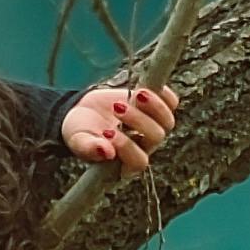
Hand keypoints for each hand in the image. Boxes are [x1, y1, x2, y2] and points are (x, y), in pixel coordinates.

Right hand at [59, 79, 178, 171]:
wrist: (84, 112)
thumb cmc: (81, 132)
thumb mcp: (78, 140)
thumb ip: (89, 148)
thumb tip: (106, 152)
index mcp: (125, 163)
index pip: (138, 161)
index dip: (127, 147)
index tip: (108, 132)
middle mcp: (144, 148)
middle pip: (155, 137)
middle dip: (138, 120)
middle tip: (116, 107)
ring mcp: (152, 128)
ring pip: (167, 121)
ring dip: (154, 106)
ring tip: (136, 94)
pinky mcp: (155, 109)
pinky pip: (171, 102)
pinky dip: (163, 94)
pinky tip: (146, 87)